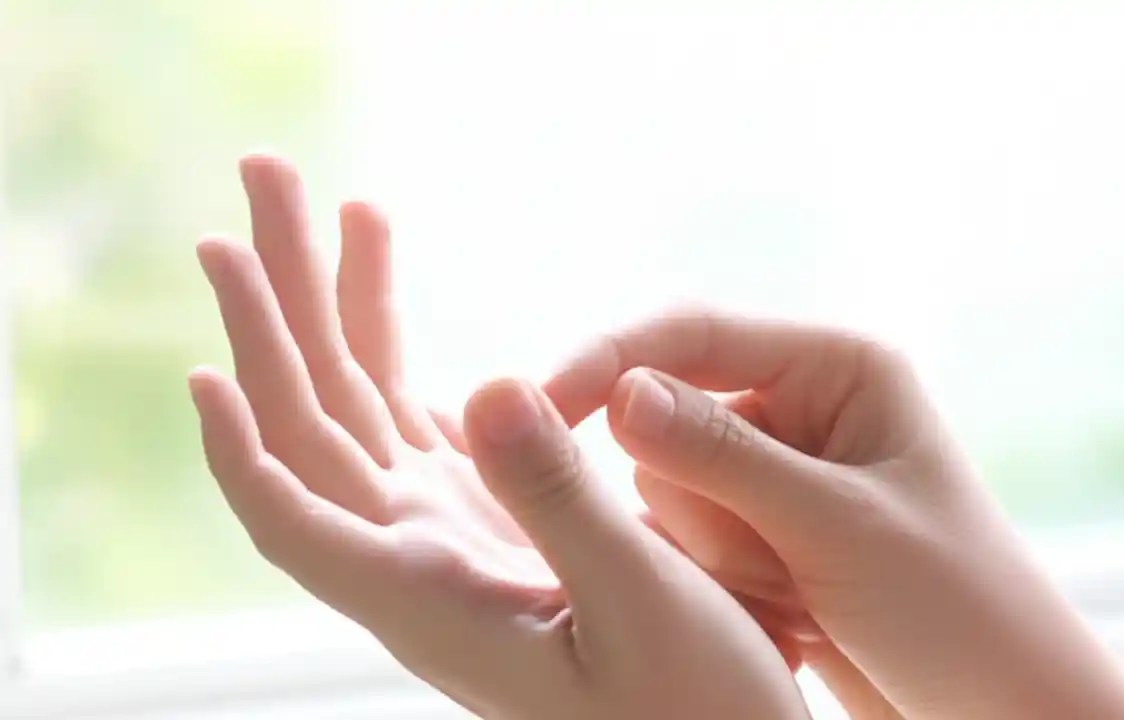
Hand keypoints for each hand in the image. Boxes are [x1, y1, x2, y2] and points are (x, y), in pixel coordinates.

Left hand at [188, 158, 809, 718]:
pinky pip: (413, 417)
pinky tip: (375, 289)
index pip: (296, 524)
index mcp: (435, 600)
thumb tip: (487, 384)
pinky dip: (391, 347)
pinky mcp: (486, 513)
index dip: (239, 449)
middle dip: (277, 305)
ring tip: (322, 202)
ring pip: (359, 409)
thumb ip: (560, 503)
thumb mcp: (642, 605)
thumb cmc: (690, 708)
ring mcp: (448, 533)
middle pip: (314, 427)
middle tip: (261, 180)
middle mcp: (419, 562)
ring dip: (330, 308)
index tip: (204, 359)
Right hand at [545, 311, 1123, 719]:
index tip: (539, 406)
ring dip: (719, 553)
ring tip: (803, 593)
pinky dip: (720, 580)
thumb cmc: (957, 608)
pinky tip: (793, 611)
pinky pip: (683, 534)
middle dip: (704, 501)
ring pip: (666, 486)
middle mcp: (798, 403)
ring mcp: (773, 469)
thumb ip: (724, 458)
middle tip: (783, 563)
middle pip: (667, 416)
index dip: (609, 360)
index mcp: (836, 365)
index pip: (692, 331)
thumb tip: (618, 392)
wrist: (996, 706)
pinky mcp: (757, 526)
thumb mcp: (840, 526)